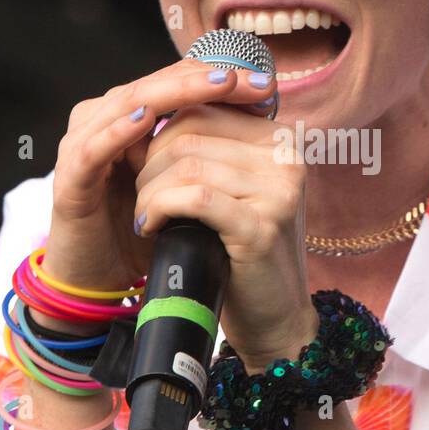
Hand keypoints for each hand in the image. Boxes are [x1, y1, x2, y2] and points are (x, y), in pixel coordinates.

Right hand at [42, 58, 276, 296]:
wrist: (96, 279)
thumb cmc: (141, 230)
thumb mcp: (181, 186)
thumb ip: (205, 154)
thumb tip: (262, 125)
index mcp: (127, 119)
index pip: (173, 82)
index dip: (215, 78)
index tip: (263, 82)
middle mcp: (101, 123)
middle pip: (153, 84)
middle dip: (201, 80)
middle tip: (243, 77)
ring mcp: (81, 148)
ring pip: (126, 104)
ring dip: (170, 92)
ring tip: (211, 84)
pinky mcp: (69, 181)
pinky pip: (94, 149)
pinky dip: (119, 131)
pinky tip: (148, 119)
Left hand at [132, 100, 319, 373]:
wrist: (275, 318)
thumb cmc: (242, 253)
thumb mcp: (232, 190)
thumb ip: (207, 150)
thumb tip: (149, 114)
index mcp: (279, 140)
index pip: (202, 110)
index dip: (159, 136)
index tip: (144, 171)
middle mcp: (285, 157)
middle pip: (189, 133)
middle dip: (149, 165)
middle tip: (142, 200)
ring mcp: (278, 191)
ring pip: (186, 165)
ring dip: (150, 192)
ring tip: (147, 218)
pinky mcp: (261, 226)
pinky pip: (194, 197)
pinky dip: (161, 208)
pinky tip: (153, 227)